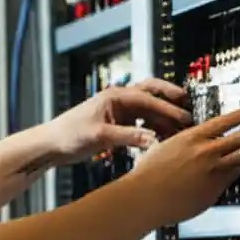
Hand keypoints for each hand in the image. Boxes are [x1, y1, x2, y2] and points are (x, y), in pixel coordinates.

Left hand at [44, 78, 192, 163]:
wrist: (51, 145)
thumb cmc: (69, 135)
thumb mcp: (100, 136)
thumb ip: (128, 137)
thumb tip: (154, 140)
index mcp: (114, 97)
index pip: (148, 99)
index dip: (167, 108)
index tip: (184, 117)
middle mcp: (118, 101)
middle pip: (151, 94)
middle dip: (170, 101)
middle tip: (187, 111)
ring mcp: (117, 112)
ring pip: (147, 111)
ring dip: (162, 119)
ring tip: (177, 131)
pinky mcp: (116, 124)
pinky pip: (139, 124)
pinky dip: (151, 129)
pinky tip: (160, 139)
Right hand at [129, 108, 239, 224]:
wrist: (145, 198)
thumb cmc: (148, 174)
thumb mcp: (164, 146)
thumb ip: (186, 143)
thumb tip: (196, 141)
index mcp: (193, 137)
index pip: (229, 119)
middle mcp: (207, 152)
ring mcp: (214, 171)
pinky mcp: (216, 189)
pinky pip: (232, 176)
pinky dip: (231, 172)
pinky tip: (223, 173)